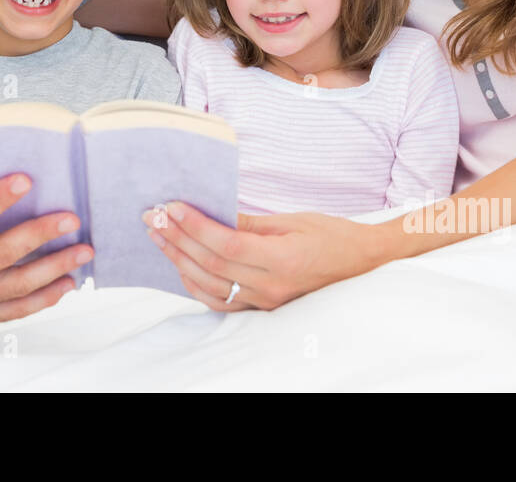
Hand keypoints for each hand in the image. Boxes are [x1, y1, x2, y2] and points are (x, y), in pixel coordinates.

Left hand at [142, 201, 383, 310]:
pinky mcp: (263, 308)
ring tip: (159, 236)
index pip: (226, 244)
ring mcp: (266, 302)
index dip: (195, 226)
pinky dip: (195, 284)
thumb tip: (213, 212)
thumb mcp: (293, 220)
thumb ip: (250, 222)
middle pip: (211, 265)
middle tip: (153, 217)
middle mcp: (272, 287)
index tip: (171, 207)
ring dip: (179, 260)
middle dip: (178, 239)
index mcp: (283, 260)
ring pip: (209, 286)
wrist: (362, 263)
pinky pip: (220, 301)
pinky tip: (180, 264)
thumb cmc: (332, 235)